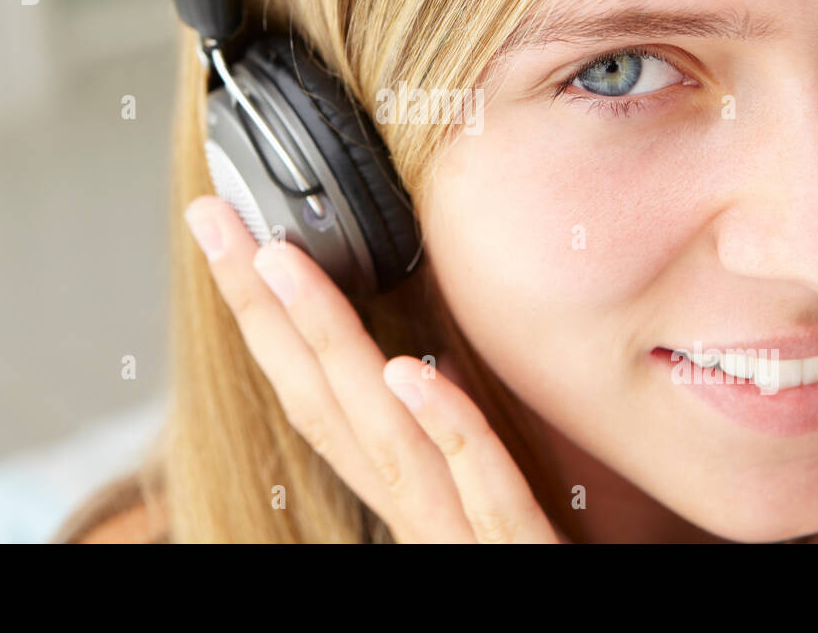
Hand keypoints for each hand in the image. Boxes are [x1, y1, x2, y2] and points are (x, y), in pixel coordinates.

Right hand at [184, 194, 560, 542]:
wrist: (598, 627)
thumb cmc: (540, 562)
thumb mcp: (490, 498)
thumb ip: (452, 446)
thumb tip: (424, 369)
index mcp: (410, 496)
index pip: (320, 400)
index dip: (267, 322)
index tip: (236, 245)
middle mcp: (419, 518)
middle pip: (324, 406)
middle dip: (264, 311)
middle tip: (219, 224)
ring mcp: (466, 543)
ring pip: (384, 442)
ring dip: (328, 346)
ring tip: (283, 263)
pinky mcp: (524, 563)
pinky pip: (485, 497)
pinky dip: (446, 433)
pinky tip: (408, 374)